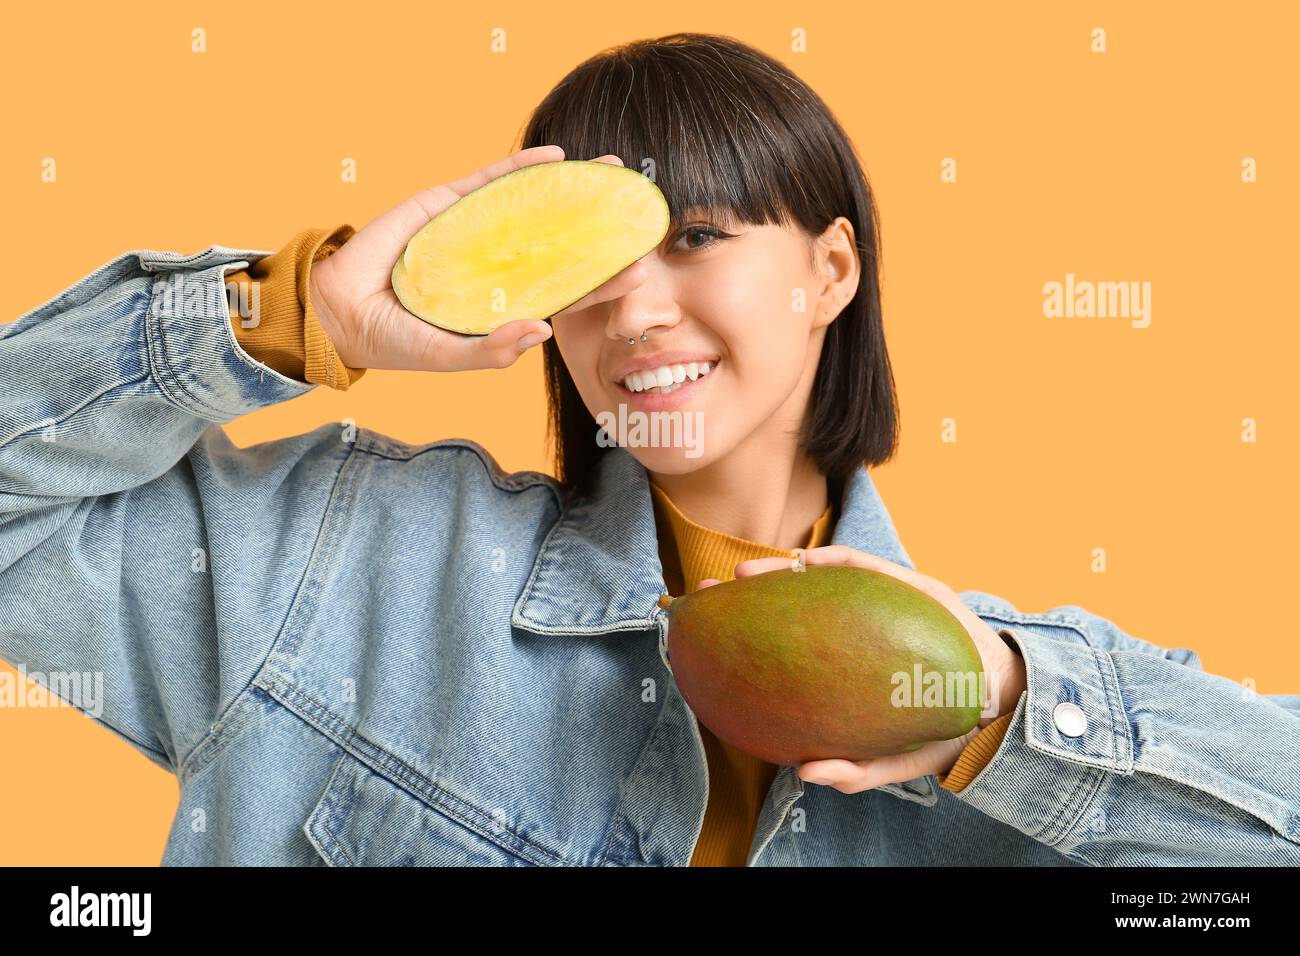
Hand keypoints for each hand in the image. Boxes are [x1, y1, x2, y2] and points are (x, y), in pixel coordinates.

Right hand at [306, 144, 649, 372]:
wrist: (341, 310)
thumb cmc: (397, 342)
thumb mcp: (450, 355)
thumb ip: (494, 349)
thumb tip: (543, 329)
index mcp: (507, 302)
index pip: (566, 290)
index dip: (602, 280)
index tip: (640, 270)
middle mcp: (499, 265)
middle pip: (560, 242)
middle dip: (599, 227)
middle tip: (639, 210)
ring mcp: (477, 233)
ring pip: (534, 205)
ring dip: (572, 188)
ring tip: (612, 171)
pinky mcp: (449, 205)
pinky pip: (492, 181)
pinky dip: (522, 167)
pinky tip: (555, 157)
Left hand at [698, 544, 1027, 792]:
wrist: (1001, 708)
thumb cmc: (936, 729)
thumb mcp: (891, 760)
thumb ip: (853, 770)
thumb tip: (805, 772)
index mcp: (840, 663)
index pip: (783, 639)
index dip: (744, 630)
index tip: (706, 628)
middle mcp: (853, 627)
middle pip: (791, 601)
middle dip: (748, 591)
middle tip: (708, 590)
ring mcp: (881, 603)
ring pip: (822, 577)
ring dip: (782, 568)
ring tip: (747, 572)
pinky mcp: (913, 587)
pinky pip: (869, 568)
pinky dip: (840, 561)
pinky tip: (811, 561)